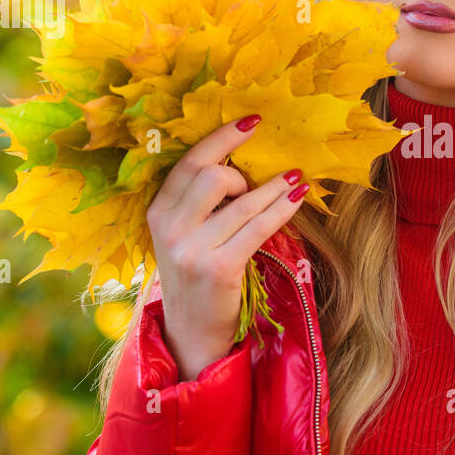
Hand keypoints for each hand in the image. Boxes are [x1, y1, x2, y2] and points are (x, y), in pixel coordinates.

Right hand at [146, 115, 309, 380]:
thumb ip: (198, 203)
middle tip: (258, 181)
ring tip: (296, 178)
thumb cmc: (195, 276)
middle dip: (242, 172)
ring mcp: (192, 249)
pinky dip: (282, 208)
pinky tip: (297, 197)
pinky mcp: (219, 268)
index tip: (251, 121)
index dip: (221, 138)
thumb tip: (240, 162)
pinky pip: (258, 226)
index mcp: (157, 212)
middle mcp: (170, 227)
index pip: (188, 163)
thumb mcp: (183, 236)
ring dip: (273, 187)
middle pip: (211, 175)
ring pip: (241, 201)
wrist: (191, 332)